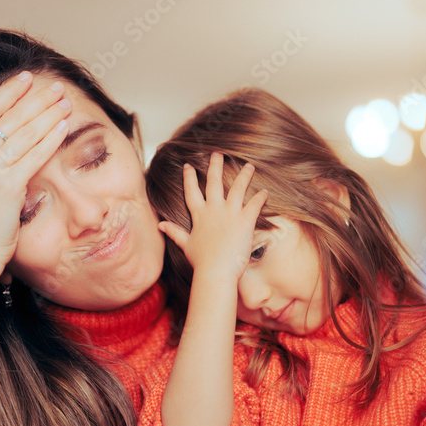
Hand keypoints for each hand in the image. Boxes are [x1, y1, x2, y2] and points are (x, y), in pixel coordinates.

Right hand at [0, 72, 71, 266]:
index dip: (7, 93)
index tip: (25, 79)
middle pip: (9, 117)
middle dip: (36, 98)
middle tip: (55, 86)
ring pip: (24, 132)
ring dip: (48, 113)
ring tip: (65, 101)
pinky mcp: (6, 185)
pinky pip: (34, 154)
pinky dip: (51, 138)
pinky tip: (64, 126)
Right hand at [158, 152, 267, 281]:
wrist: (216, 272)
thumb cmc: (201, 262)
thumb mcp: (186, 244)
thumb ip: (174, 232)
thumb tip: (160, 225)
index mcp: (199, 215)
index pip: (191, 191)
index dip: (189, 177)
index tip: (188, 166)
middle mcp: (214, 210)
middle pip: (214, 182)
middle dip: (215, 165)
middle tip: (217, 153)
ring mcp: (230, 213)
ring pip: (238, 188)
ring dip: (244, 176)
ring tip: (249, 166)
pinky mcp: (245, 221)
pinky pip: (255, 204)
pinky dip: (260, 197)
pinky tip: (265, 191)